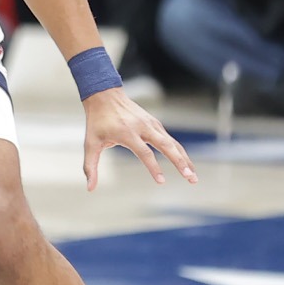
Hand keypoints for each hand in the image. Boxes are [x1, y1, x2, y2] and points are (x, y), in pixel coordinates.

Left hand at [82, 88, 197, 189]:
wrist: (105, 96)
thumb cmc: (97, 122)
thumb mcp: (90, 143)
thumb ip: (90, 166)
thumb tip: (90, 188)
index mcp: (127, 133)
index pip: (144, 153)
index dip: (153, 168)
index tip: (161, 181)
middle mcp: (143, 128)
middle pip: (166, 146)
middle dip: (179, 163)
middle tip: (190, 178)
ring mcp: (151, 124)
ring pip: (172, 143)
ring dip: (184, 159)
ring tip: (193, 175)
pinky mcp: (155, 124)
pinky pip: (171, 140)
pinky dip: (180, 152)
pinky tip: (186, 164)